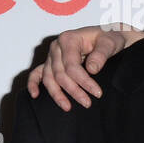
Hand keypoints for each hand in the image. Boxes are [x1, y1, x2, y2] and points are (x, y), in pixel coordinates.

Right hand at [27, 23, 143, 110]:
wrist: (109, 35)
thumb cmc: (109, 37)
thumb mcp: (110, 43)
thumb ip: (101, 54)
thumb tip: (91, 70)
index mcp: (69, 39)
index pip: (72, 65)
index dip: (83, 81)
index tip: (97, 93)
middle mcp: (56, 47)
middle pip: (60, 73)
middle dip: (73, 90)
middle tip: (87, 103)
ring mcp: (52, 55)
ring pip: (49, 77)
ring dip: (57, 93)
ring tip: (67, 107)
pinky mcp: (51, 62)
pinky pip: (38, 73)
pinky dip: (33, 83)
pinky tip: (35, 95)